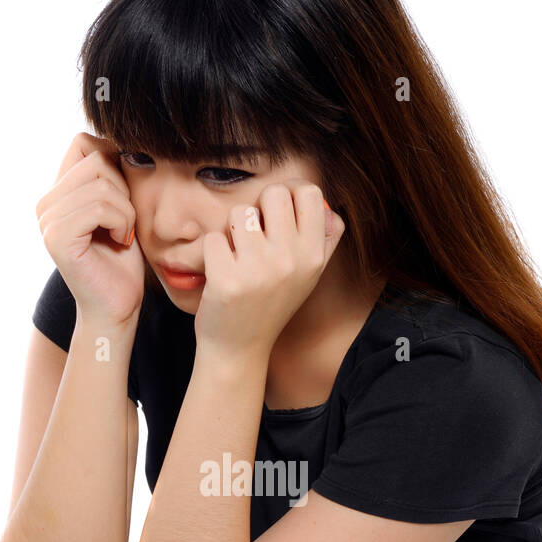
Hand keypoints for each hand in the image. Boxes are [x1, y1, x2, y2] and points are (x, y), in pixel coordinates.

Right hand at [36, 132, 144, 323]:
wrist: (119, 305)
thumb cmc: (124, 258)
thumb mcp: (121, 204)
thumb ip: (111, 172)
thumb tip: (120, 133)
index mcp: (57, 191)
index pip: (84, 142)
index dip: (114, 161)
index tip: (125, 197)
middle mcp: (45, 202)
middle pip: (95, 160)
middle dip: (124, 189)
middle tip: (125, 222)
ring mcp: (47, 220)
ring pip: (101, 183)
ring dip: (126, 209)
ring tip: (123, 233)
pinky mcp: (57, 238)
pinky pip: (99, 206)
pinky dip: (121, 222)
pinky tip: (119, 241)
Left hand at [194, 181, 344, 354]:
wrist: (240, 349)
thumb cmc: (272, 305)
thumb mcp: (307, 277)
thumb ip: (324, 242)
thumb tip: (329, 209)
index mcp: (313, 256)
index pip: (308, 192)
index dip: (289, 193)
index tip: (278, 211)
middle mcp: (290, 260)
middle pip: (273, 193)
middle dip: (259, 208)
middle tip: (254, 234)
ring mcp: (258, 270)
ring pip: (239, 213)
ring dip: (233, 231)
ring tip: (238, 256)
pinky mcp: (226, 279)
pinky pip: (213, 238)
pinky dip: (212, 253)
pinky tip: (222, 273)